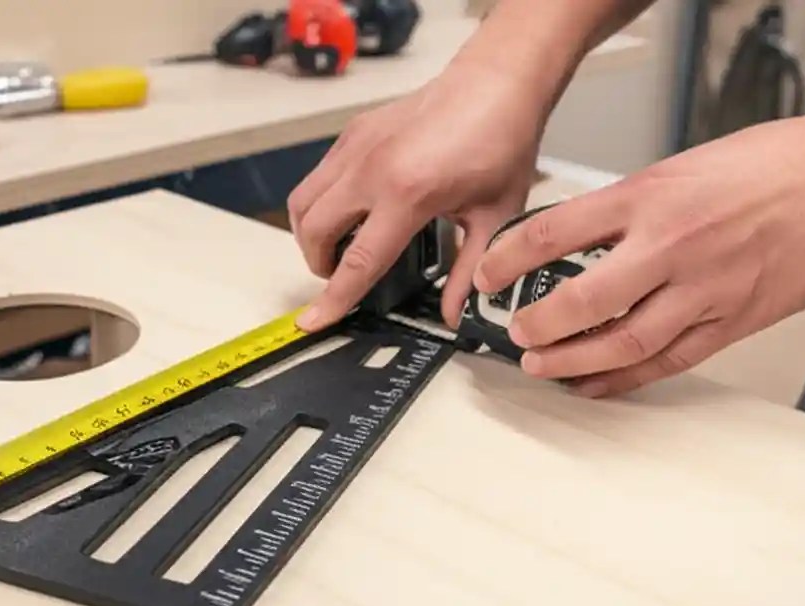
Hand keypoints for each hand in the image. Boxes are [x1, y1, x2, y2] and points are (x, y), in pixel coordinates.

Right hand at [287, 61, 548, 330]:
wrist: (496, 83)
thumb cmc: (500, 143)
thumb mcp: (496, 217)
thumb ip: (470, 270)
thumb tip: (455, 315)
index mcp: (407, 193)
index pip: (358, 261)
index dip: (334, 298)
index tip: (312, 321)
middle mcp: (371, 168)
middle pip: (315, 232)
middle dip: (319, 265)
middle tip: (341, 280)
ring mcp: (357, 146)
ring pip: (304, 201)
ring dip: (312, 234)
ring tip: (339, 249)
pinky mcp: (354, 133)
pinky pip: (318, 177)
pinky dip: (321, 203)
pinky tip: (353, 212)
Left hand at [472, 114, 804, 396]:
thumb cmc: (770, 165)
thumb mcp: (679, 166)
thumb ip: (626, 206)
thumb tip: (574, 239)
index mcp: (649, 197)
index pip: (555, 233)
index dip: (508, 260)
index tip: (486, 276)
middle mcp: (671, 246)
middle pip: (582, 301)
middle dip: (536, 326)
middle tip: (515, 335)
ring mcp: (703, 290)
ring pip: (622, 343)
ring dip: (572, 363)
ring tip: (542, 367)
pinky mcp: (730, 322)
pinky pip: (666, 362)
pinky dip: (624, 380)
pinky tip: (594, 386)